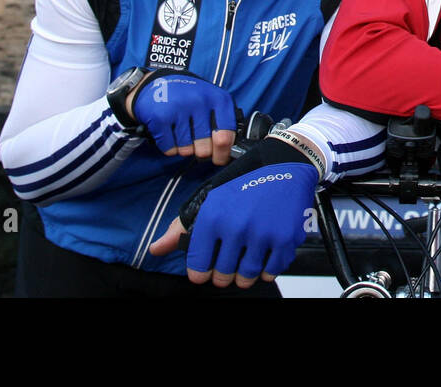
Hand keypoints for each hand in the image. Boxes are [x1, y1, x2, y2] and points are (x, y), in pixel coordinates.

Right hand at [130, 73, 235, 164]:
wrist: (157, 83)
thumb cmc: (190, 97)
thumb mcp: (213, 101)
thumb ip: (224, 122)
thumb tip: (228, 150)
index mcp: (219, 99)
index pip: (226, 136)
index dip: (223, 153)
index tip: (219, 158)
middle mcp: (200, 101)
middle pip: (205, 148)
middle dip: (202, 152)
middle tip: (198, 145)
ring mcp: (180, 108)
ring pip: (186, 150)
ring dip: (184, 148)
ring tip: (182, 133)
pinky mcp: (161, 117)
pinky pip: (169, 148)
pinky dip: (169, 147)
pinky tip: (170, 134)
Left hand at [149, 152, 316, 287]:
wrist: (285, 163)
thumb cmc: (245, 180)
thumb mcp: (210, 198)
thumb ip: (180, 228)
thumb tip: (155, 250)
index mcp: (213, 217)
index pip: (198, 265)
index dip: (200, 272)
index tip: (204, 272)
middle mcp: (236, 227)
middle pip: (223, 274)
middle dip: (222, 274)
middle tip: (226, 267)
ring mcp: (262, 234)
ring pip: (247, 275)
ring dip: (243, 276)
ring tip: (243, 268)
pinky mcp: (285, 238)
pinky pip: (271, 270)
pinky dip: (266, 271)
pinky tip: (262, 260)